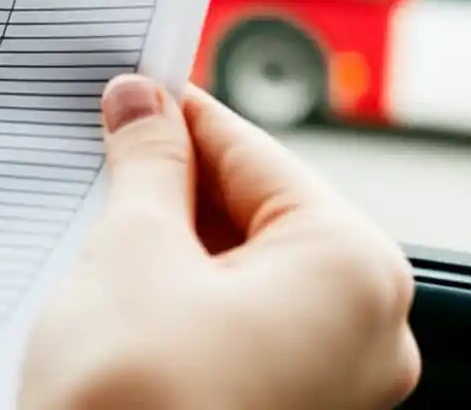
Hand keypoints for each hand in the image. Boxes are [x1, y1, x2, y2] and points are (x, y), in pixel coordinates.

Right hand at [20, 75, 419, 408]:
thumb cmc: (136, 406)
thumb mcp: (132, 253)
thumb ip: (147, 165)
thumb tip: (143, 107)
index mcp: (353, 271)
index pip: (258, 154)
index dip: (182, 115)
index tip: (135, 92)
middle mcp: (366, 330)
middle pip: (260, 214)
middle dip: (177, 183)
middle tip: (106, 153)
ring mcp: (330, 383)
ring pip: (247, 272)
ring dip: (176, 240)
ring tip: (104, 217)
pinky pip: (241, 324)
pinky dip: (188, 295)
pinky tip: (125, 281)